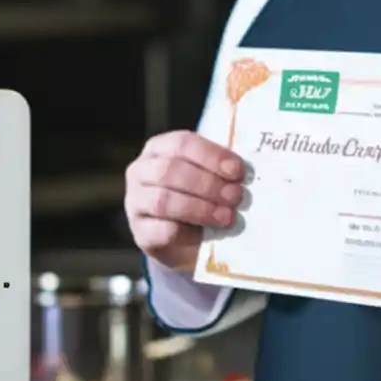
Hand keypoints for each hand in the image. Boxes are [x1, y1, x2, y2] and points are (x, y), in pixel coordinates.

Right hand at [125, 130, 244, 271]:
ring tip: (226, 217)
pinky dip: (188, 234)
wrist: (179, 237)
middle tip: (235, 196)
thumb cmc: (196, 196)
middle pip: (170, 171)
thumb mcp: (205, 176)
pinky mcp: (139, 232)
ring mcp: (135, 202)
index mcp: (159, 148)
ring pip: (164, 200)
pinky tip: (205, 236)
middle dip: (207, 184)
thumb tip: (245, 174)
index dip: (211, 156)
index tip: (237, 171)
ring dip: (200, 208)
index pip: (182, 143)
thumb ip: (219, 170)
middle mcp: (140, 171)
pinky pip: (163, 231)